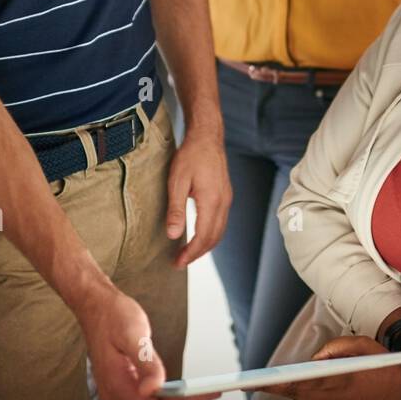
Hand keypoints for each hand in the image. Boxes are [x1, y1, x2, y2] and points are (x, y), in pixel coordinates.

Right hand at [79, 286, 220, 399]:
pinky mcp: (123, 382)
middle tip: (209, 392)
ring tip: (200, 391)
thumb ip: (146, 362)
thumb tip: (154, 388)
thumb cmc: (112, 315)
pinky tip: (180, 387)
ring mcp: (118, 389)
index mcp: (116, 385)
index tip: (204, 394)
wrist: (95, 304)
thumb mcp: (133, 333)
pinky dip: (167, 396)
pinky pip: (148, 399)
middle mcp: (115, 393)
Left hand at [165, 126, 231, 266]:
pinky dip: (210, 234)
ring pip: (220, 231)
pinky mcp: (226, 195)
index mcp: (212, 201)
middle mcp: (223, 203)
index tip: (177, 263)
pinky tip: (199, 234)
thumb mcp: (177, 182)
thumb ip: (176, 210)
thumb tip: (173, 235)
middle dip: (197, 253)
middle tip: (179, 262)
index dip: (191, 253)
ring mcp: (227, 199)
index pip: (203, 237)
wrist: (207, 137)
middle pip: (214, 238)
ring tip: (188, 252)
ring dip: (205, 245)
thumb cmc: (190, 156)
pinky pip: (221, 222)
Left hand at [267, 335, 400, 399]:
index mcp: (345, 381)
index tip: (262, 379)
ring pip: (305, 399)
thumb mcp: (370, 348)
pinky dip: (301, 394)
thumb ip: (340, 348)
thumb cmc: (393, 371)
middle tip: (249, 381)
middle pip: (299, 393)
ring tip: (263, 382)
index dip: (281, 382)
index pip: (305, 382)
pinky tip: (289, 387)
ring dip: (286, 391)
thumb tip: (317, 358)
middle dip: (274, 387)